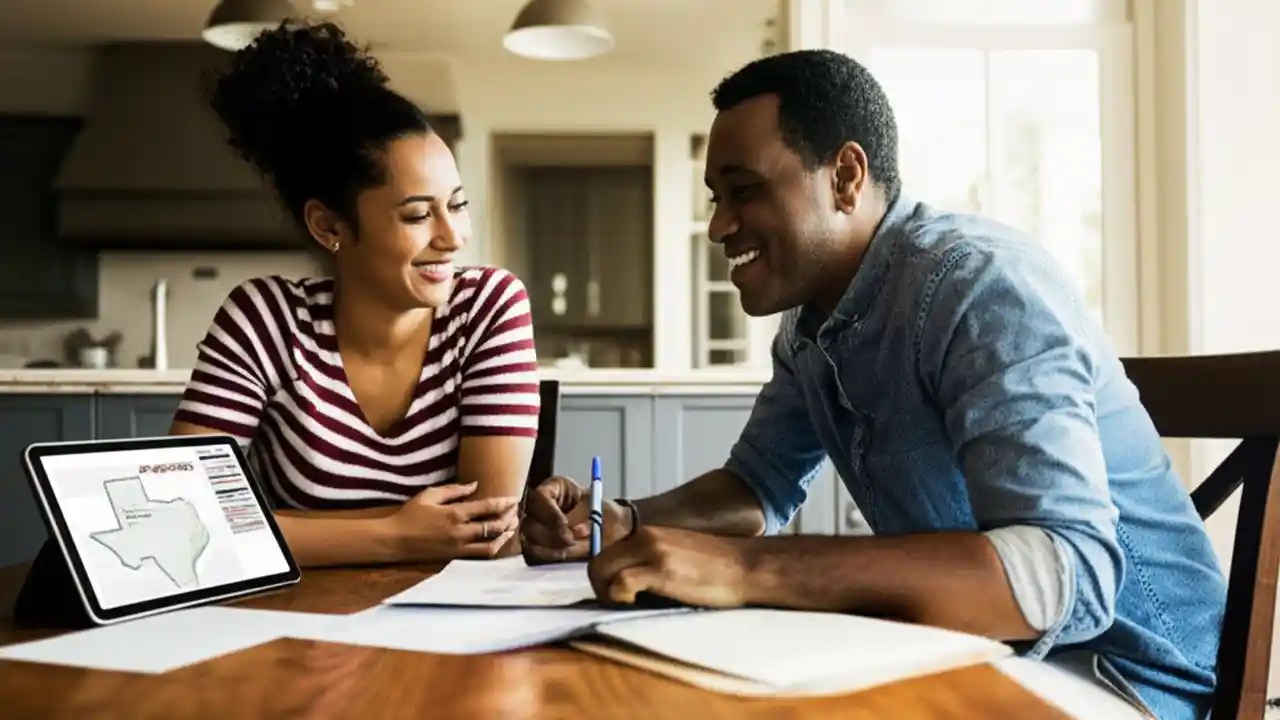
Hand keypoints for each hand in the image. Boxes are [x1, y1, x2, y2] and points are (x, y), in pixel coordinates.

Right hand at [388, 481, 518, 561]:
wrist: (394, 540)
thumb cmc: (410, 514)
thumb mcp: (430, 495)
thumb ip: (454, 490)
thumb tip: (475, 485)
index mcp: (455, 513)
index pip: (488, 508)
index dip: (504, 503)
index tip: (514, 499)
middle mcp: (461, 532)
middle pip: (494, 526)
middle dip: (508, 518)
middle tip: (516, 512)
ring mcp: (459, 547)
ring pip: (491, 545)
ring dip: (505, 536)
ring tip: (512, 528)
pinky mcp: (455, 557)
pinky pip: (480, 555)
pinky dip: (492, 548)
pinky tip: (498, 542)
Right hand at [519, 475, 632, 564]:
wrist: (613, 532)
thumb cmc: (606, 514)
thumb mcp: (598, 509)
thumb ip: (581, 516)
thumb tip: (568, 528)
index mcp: (554, 487)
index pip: (539, 498)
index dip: (550, 514)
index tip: (565, 526)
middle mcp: (538, 505)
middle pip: (528, 521)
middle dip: (551, 535)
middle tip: (571, 540)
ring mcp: (533, 525)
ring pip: (529, 540)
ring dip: (551, 547)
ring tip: (573, 545)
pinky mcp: (535, 544)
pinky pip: (534, 553)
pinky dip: (550, 556)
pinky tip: (566, 553)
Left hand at [588, 526, 752, 607]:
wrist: (747, 566)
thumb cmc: (716, 569)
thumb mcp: (676, 556)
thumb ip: (650, 562)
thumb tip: (623, 585)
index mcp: (647, 534)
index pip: (605, 553)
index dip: (604, 578)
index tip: (615, 595)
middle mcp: (645, 537)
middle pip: (597, 562)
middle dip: (600, 588)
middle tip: (618, 605)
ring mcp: (652, 551)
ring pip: (601, 570)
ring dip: (607, 594)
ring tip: (627, 605)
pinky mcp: (661, 569)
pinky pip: (620, 582)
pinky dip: (620, 597)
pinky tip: (637, 603)